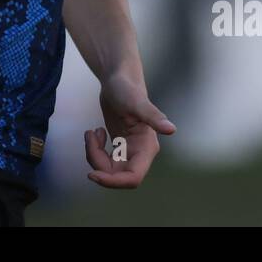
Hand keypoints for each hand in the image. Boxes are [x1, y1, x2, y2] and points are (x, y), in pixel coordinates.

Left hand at [84, 71, 175, 188]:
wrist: (118, 79)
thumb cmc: (128, 88)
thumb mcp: (136, 102)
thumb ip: (153, 116)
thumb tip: (171, 130)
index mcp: (147, 147)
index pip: (132, 178)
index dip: (113, 182)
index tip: (92, 174)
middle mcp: (140, 153)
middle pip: (116, 175)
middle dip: (98, 162)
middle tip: (90, 137)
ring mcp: (129, 152)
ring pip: (107, 169)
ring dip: (94, 153)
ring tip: (92, 132)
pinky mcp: (119, 147)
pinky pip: (103, 161)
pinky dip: (94, 150)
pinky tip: (95, 132)